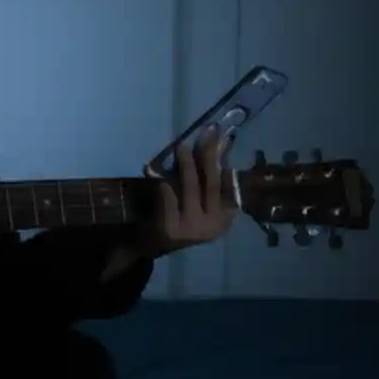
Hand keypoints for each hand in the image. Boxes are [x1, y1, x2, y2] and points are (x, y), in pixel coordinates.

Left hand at [138, 124, 237, 257]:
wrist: (151, 245)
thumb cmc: (177, 216)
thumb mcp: (197, 200)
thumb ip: (208, 177)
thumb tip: (221, 142)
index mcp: (224, 219)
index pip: (227, 185)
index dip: (222, 160)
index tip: (220, 137)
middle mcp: (213, 225)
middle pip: (212, 184)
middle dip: (208, 156)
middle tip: (204, 134)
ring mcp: (193, 228)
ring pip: (191, 188)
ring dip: (186, 165)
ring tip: (181, 147)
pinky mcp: (172, 228)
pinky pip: (170, 196)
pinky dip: (165, 182)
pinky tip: (156, 170)